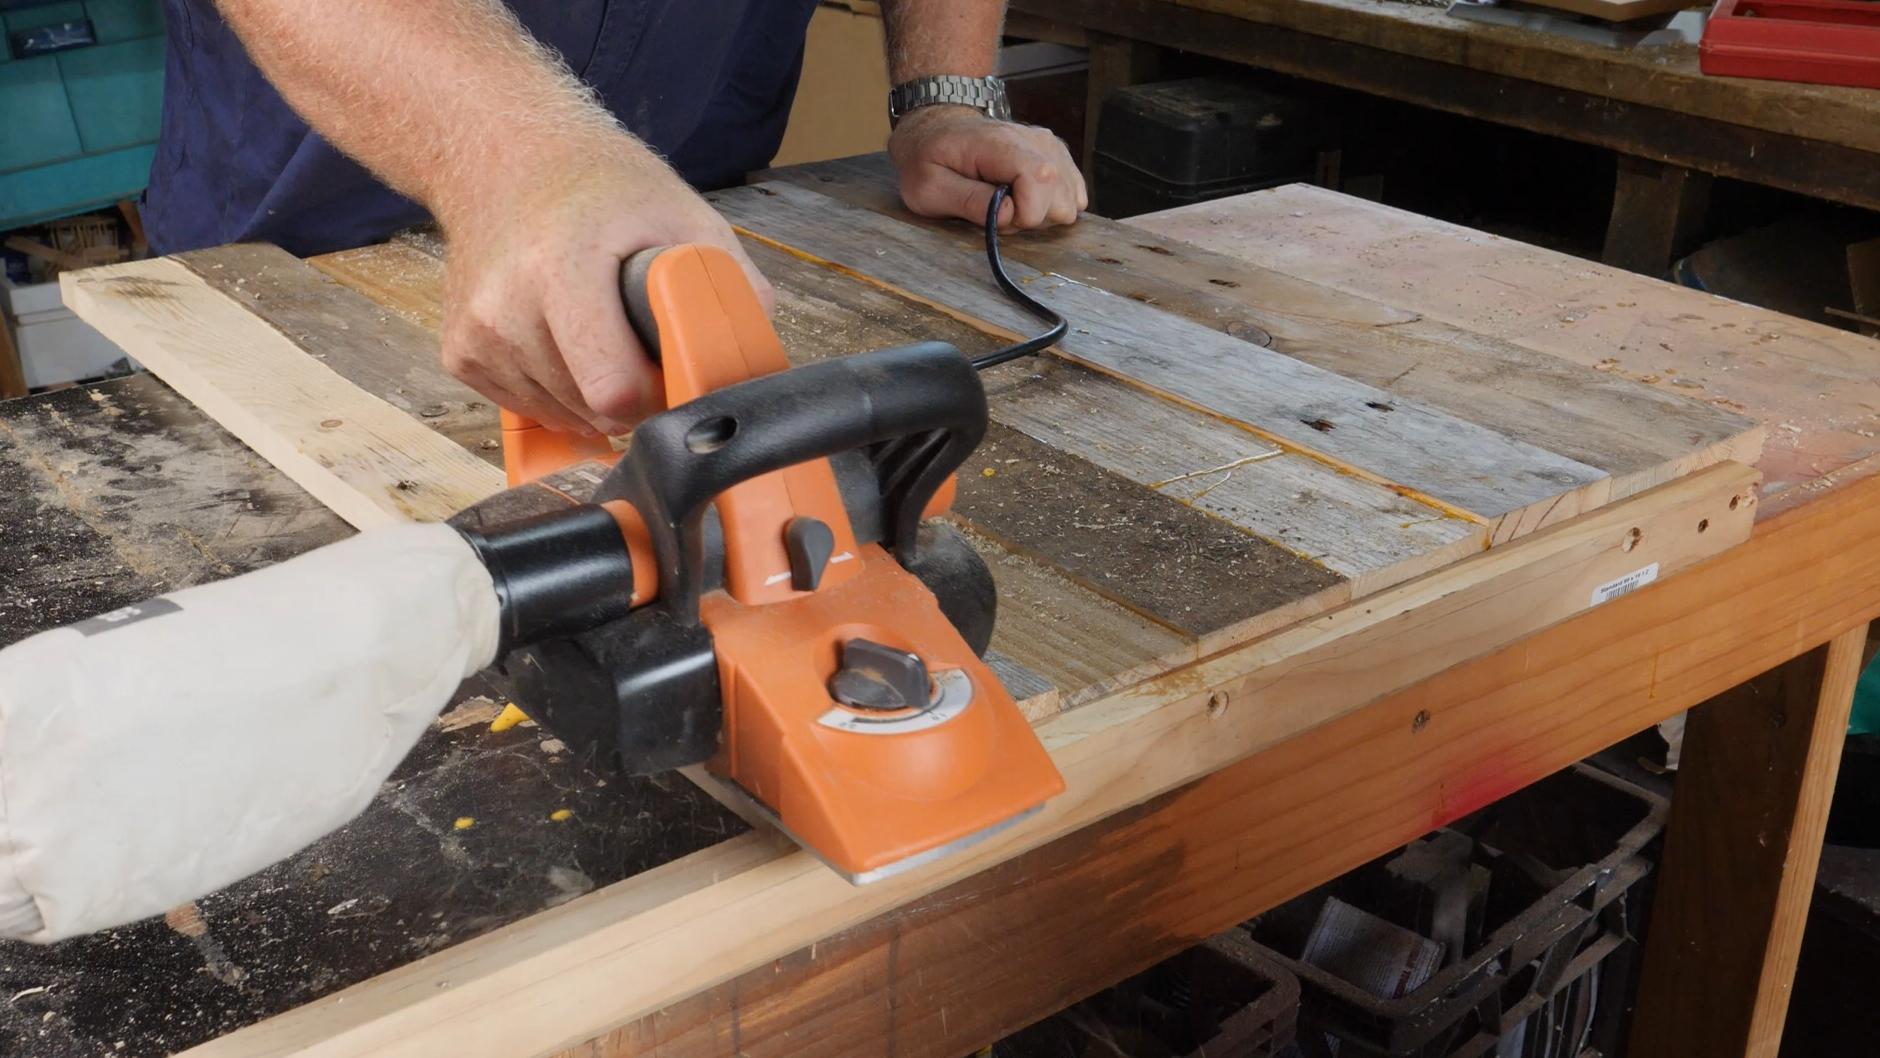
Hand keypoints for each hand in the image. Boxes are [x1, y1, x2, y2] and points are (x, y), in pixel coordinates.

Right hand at [436, 136, 771, 436]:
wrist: (503, 157)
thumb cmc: (600, 186)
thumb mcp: (683, 214)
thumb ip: (732, 284)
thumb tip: (759, 359)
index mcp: (561, 268)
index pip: (614, 391)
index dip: (657, 393)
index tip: (669, 363)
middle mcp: (506, 307)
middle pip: (593, 411)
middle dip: (631, 393)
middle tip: (638, 339)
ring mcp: (476, 336)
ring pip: (562, 417)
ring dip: (594, 394)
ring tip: (598, 330)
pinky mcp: (459, 355)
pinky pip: (528, 409)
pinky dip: (558, 390)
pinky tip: (563, 338)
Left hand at [889, 106, 1085, 229]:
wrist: (935, 129)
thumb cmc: (927, 160)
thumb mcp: (928, 187)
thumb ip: (968, 201)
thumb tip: (1010, 215)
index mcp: (1002, 144)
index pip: (1041, 182)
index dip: (1023, 215)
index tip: (997, 216)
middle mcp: (1035, 141)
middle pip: (1061, 200)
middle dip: (1031, 218)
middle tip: (997, 208)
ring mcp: (1050, 146)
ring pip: (1071, 201)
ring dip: (1040, 213)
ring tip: (1008, 201)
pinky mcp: (1057, 155)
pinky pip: (1073, 193)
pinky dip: (1050, 204)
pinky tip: (1024, 198)